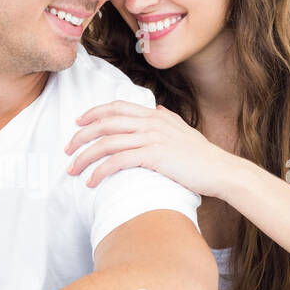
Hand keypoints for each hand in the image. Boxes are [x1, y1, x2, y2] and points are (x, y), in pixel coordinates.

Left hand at [64, 100, 238, 198]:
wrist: (221, 171)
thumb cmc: (202, 156)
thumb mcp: (183, 131)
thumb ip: (167, 118)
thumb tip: (157, 108)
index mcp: (155, 115)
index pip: (117, 107)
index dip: (93, 113)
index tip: (78, 123)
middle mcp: (151, 122)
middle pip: (105, 123)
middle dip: (81, 136)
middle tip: (67, 151)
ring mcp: (153, 138)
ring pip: (108, 142)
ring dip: (86, 157)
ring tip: (73, 170)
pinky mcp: (155, 156)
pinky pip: (119, 161)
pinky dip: (101, 171)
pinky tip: (92, 182)